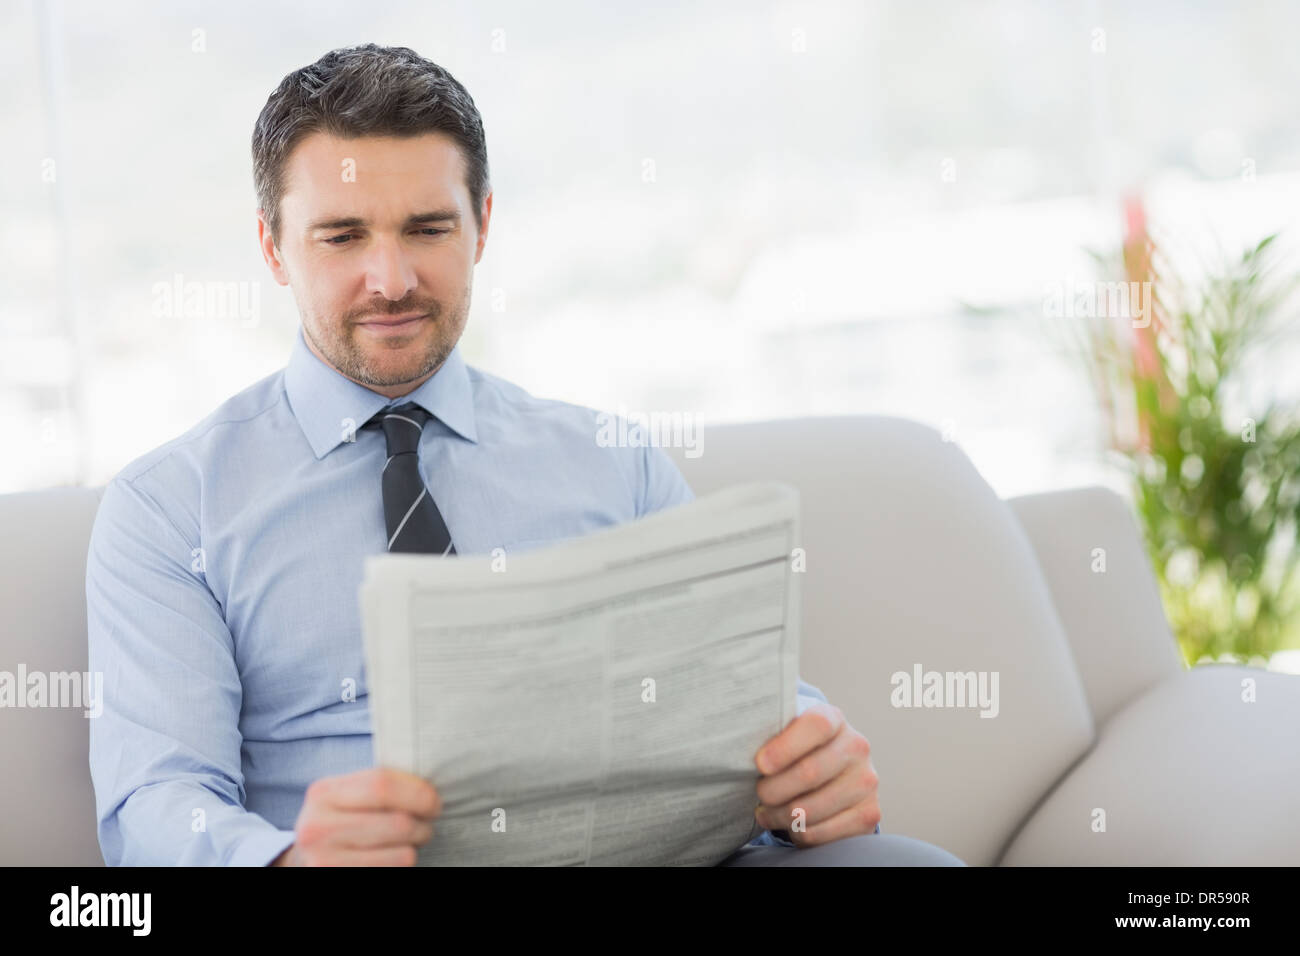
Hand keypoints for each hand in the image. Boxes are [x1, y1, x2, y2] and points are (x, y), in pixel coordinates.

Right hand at [272, 767, 440, 865]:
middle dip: (423, 824)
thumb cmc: (338, 822)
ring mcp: (324, 861)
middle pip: (397, 823)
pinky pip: (393, 872)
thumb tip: (429, 785)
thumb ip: (377, 785)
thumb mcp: (346, 797)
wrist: (304, 861)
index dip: (418, 792)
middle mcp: (317, 828)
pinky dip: (400, 863)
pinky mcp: (336, 879)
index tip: (434, 800)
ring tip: (410, 842)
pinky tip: (392, 856)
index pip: (382, 785)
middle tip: (427, 824)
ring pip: (402, 854)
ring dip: (415, 848)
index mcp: (323, 793)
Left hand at [753, 702, 879, 846]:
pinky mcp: (869, 814)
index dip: (785, 747)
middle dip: (773, 789)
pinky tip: (789, 823)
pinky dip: (797, 833)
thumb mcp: (787, 732)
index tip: (759, 764)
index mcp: (834, 719)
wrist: (833, 769)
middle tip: (758, 793)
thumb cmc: (797, 750)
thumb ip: (769, 733)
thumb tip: (738, 747)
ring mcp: (866, 782)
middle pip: (809, 773)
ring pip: (811, 809)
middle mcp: (856, 747)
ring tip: (765, 811)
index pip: (816, 726)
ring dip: (779, 815)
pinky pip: (821, 833)